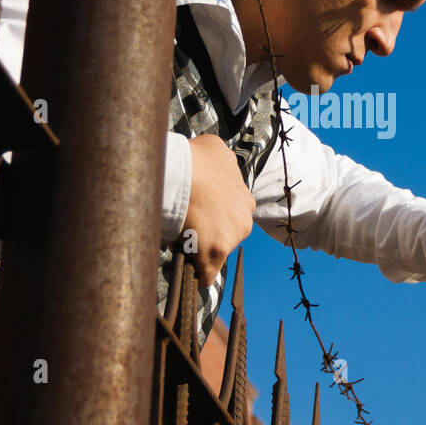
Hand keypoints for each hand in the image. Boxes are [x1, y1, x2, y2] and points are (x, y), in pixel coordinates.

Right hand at [182, 134, 254, 285]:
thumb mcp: (216, 150)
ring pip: (215, 253)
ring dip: (200, 251)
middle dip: (209, 235)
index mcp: (246, 201)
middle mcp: (244, 220)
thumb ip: (221, 162)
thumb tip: (215, 163)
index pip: (231, 216)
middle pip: (226, 235)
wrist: (186, 173)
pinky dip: (197, 275)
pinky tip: (188, 274)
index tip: (198, 215)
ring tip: (179, 241)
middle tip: (187, 228)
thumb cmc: (197, 159)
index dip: (213, 216)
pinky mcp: (215, 254)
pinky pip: (207, 274)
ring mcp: (231, 239)